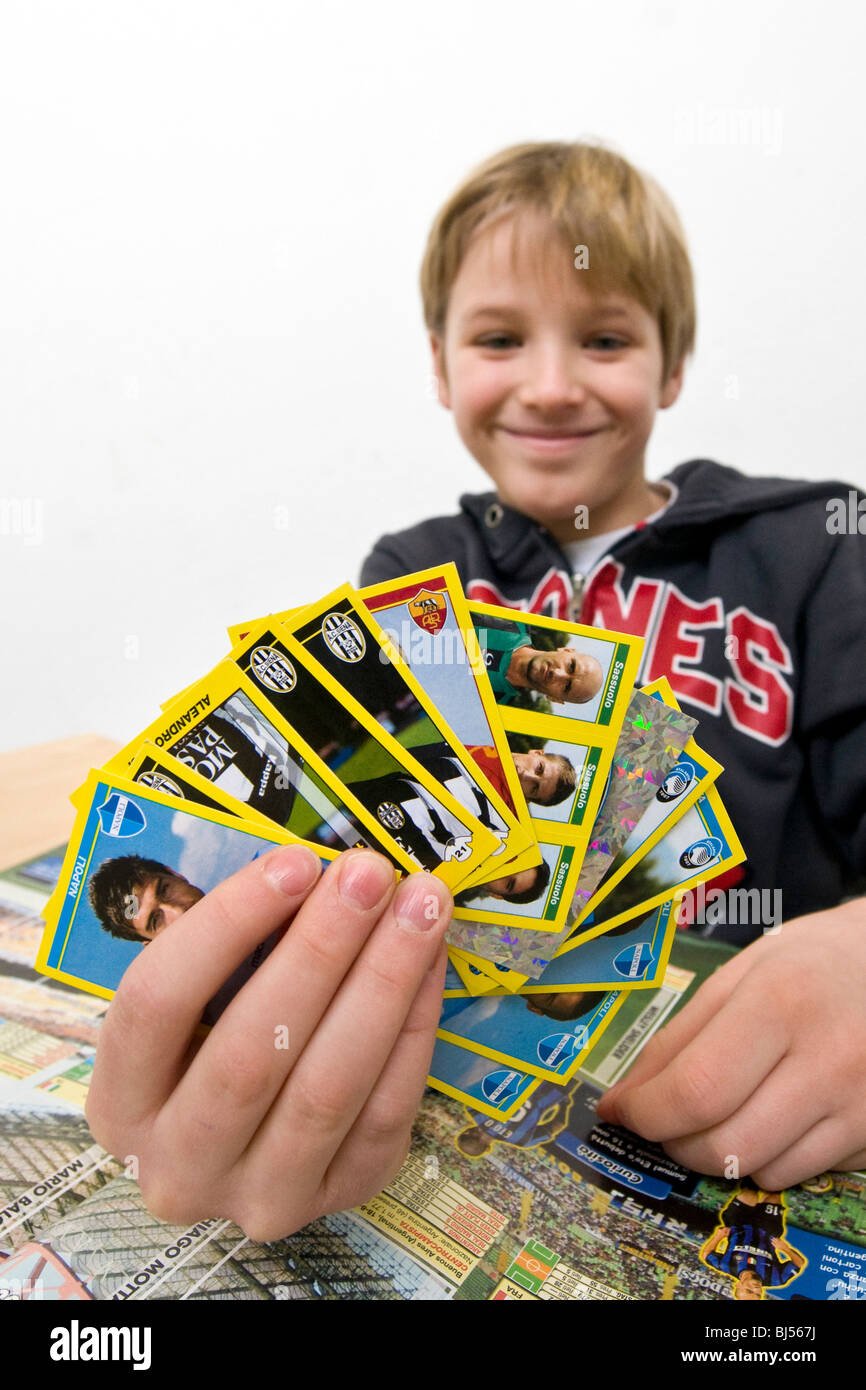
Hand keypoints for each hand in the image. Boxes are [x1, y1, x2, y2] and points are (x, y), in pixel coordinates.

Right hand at [86, 845, 450, 1240]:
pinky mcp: (338, 1198)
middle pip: (250, 1052)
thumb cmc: (218, 1045)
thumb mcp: (199, 1002)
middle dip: (321, 948)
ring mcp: (260, 1195)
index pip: (157, 1004)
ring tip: (419, 906)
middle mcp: (178, 1165)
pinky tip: (430, 961)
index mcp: (120, 1102)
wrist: (248, 1151)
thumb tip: (315, 871)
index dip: (227, 925)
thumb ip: (238, 947)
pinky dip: (415, 1027)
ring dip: (383, 981)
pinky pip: (386, 1111)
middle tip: (369, 874)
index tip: (294, 862)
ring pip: (327, 1088)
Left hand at [595, 899, 865, 1189]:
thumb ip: (679, 1036)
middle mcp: (827, 1060)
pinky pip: (800, 1174)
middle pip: (724, 1144)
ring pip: (760, 1172)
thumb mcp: (739, 973)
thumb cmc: (810, 963)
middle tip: (662, 1120)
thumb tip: (624, 1101)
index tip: (621, 1112)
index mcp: (780, 1002)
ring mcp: (859, 1105)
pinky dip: (767, 1158)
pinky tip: (770, 1116)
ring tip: (718, 1112)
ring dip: (719, 1155)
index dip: (646, 1112)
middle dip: (674, 1143)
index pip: (697, 1088)